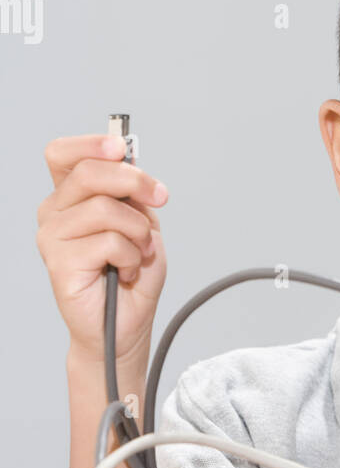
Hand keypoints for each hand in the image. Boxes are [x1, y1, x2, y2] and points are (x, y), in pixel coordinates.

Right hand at [36, 134, 168, 364]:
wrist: (127, 323)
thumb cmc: (132, 272)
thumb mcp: (142, 220)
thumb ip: (131, 191)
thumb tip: (128, 158)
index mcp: (71, 196)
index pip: (63, 154)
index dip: (90, 144)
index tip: (121, 148)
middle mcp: (55, 212)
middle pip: (89, 172)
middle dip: (135, 181)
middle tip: (159, 199)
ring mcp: (52, 237)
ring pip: (104, 208)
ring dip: (137, 231)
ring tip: (139, 252)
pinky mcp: (58, 262)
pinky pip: (108, 241)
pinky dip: (131, 256)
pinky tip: (126, 271)